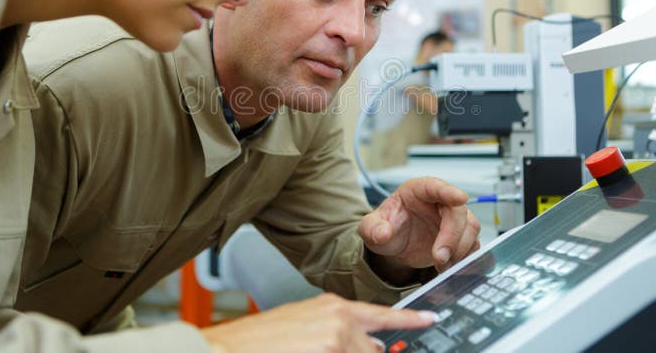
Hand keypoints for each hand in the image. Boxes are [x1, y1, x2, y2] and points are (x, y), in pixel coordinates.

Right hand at [201, 293, 435, 352]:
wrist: (224, 349)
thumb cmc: (258, 343)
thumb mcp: (303, 329)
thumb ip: (337, 334)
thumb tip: (368, 348)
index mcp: (333, 308)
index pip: (382, 315)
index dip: (409, 321)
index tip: (431, 319)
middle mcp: (339, 319)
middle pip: (371, 351)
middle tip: (322, 351)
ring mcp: (336, 338)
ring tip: (306, 350)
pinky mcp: (330, 352)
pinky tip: (307, 352)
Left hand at [359, 177, 480, 273]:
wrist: (395, 248)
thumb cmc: (386, 229)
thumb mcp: (370, 228)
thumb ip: (372, 228)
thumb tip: (382, 233)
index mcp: (418, 191)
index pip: (436, 186)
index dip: (448, 191)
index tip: (460, 198)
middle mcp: (439, 202)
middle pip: (458, 211)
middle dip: (452, 236)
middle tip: (439, 257)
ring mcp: (452, 219)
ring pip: (471, 228)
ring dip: (460, 249)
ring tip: (441, 265)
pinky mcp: (460, 237)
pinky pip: (473, 244)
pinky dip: (464, 257)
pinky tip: (448, 266)